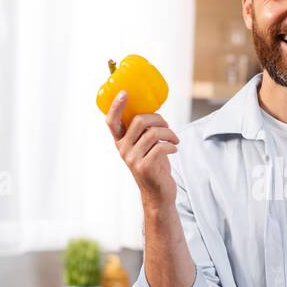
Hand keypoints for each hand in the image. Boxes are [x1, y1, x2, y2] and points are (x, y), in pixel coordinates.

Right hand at [106, 91, 179, 205]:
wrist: (158, 194)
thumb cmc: (154, 166)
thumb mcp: (144, 147)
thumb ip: (143, 132)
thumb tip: (153, 113)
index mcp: (120, 142)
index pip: (111, 121)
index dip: (116, 106)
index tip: (125, 92)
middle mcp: (123, 149)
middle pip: (139, 121)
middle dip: (158, 118)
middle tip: (167, 125)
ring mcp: (132, 159)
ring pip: (152, 133)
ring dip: (168, 132)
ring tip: (174, 138)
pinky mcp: (145, 167)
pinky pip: (160, 146)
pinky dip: (171, 144)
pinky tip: (174, 148)